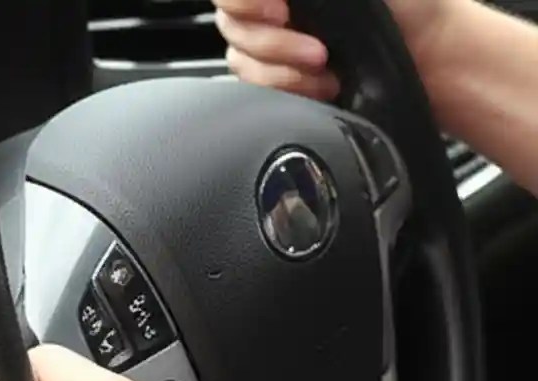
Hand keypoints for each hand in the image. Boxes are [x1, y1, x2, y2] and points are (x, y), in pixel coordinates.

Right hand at [214, 0, 462, 100]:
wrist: (432, 54)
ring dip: (284, 69)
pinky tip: (322, 85)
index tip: (281, 10)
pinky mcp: (277, 78)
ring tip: (328, 68)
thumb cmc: (409, 2)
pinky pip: (254, 86)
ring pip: (240, 58)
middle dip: (273, 41)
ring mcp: (271, 41)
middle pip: (230, 21)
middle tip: (318, 48)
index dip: (243, 0)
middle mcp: (273, 4)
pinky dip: (287, 89)